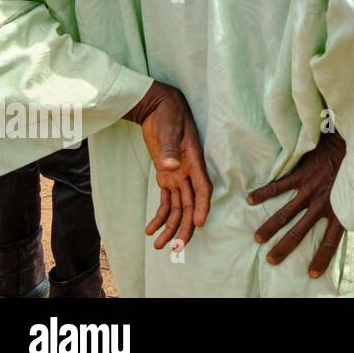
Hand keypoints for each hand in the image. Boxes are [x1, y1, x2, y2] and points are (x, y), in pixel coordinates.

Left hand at [123, 81, 212, 251]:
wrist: (158, 105)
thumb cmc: (167, 114)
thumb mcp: (169, 128)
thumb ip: (170, 148)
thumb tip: (170, 167)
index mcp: (193, 160)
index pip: (202, 188)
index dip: (202, 207)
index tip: (198, 224)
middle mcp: (188, 171)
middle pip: (190, 204)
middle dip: (185, 226)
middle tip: (177, 247)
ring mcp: (177, 175)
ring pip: (178, 207)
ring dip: (171, 226)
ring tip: (160, 246)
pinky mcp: (166, 176)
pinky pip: (166, 201)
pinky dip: (160, 216)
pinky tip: (151, 230)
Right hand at [247, 133, 353, 277]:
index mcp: (340, 209)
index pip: (332, 240)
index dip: (322, 258)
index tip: (312, 273)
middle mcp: (323, 203)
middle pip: (300, 232)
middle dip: (285, 248)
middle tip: (271, 260)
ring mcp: (310, 189)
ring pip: (286, 213)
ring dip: (270, 227)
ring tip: (258, 239)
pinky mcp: (302, 173)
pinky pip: (280, 185)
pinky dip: (265, 192)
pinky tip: (250, 199)